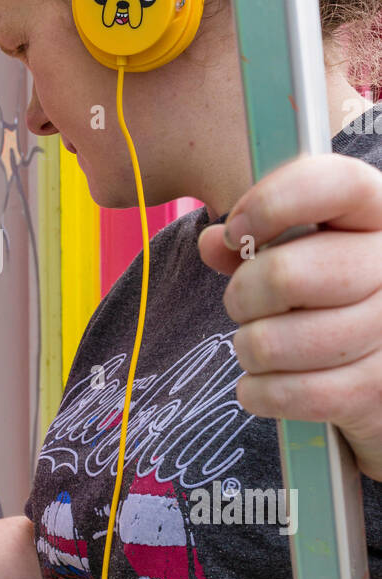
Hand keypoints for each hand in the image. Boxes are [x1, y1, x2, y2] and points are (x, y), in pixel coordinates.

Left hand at [198, 154, 381, 480]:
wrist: (378, 366)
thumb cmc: (330, 293)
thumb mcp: (299, 248)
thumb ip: (256, 238)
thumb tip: (214, 244)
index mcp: (381, 214)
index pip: (341, 184)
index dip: (276, 202)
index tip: (235, 229)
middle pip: (289, 275)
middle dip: (243, 294)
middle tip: (240, 303)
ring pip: (281, 342)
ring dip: (250, 347)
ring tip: (255, 346)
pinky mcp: (380, 388)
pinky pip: (298, 393)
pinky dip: (261, 392)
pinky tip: (258, 386)